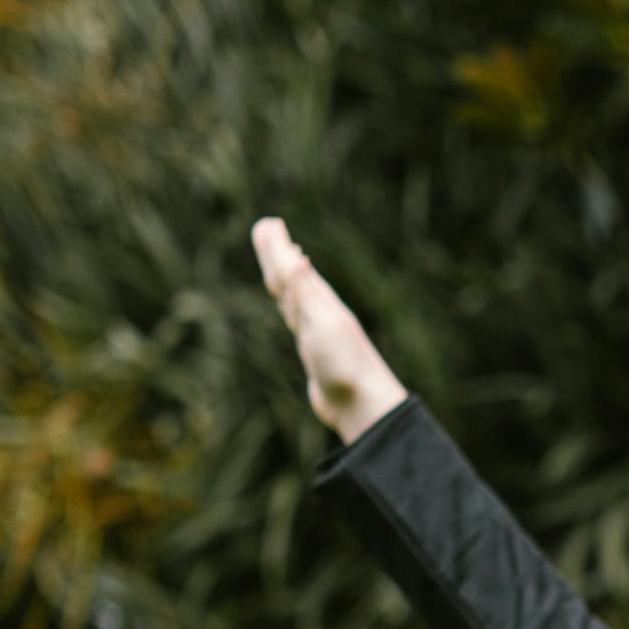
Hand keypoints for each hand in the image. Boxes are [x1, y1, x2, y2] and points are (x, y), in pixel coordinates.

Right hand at [252, 214, 407, 444]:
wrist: (361, 405)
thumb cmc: (344, 364)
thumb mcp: (322, 323)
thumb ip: (305, 292)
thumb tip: (295, 256)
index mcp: (318, 302)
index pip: (288, 268)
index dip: (275, 248)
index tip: (267, 223)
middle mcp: (318, 312)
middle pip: (290, 277)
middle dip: (276, 254)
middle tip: (266, 228)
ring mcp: (317, 332)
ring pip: (294, 297)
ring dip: (284, 277)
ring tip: (280, 261)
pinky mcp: (316, 353)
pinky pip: (298, 321)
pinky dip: (291, 308)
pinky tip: (293, 309)